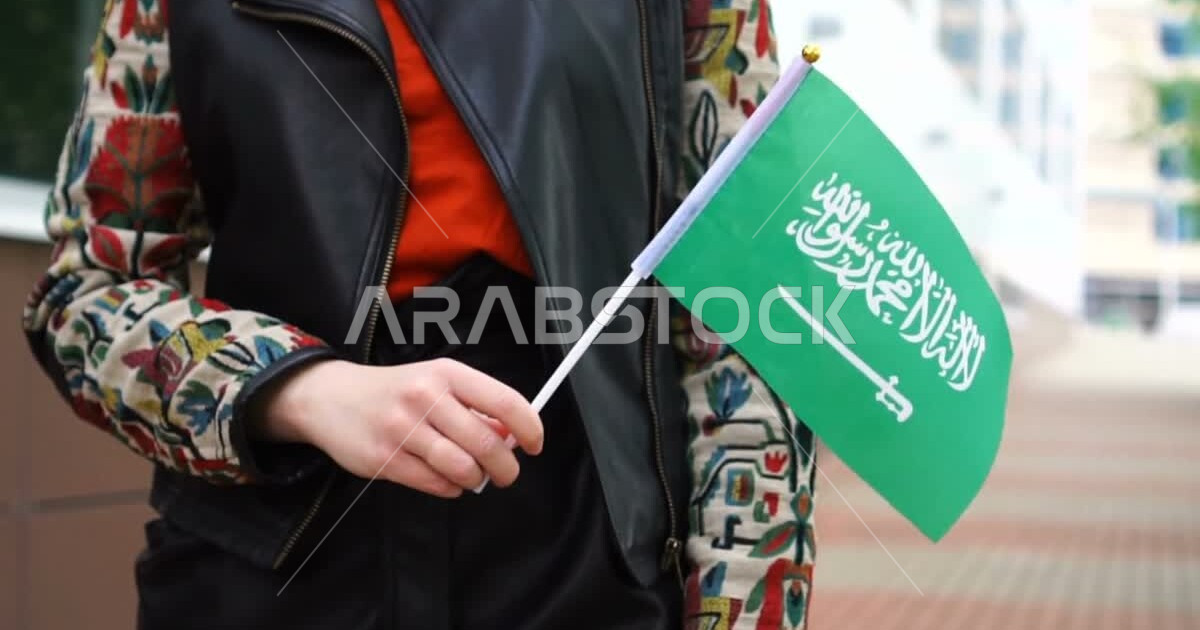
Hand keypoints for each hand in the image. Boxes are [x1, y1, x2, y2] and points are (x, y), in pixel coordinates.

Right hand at [257, 358, 542, 496]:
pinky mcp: (385, 459)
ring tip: (472, 475)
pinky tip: (446, 479)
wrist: (330, 397)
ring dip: (476, 479)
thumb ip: (474, 405)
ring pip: (462, 468)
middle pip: (486, 442)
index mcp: (446, 374)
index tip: (534, 444)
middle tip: (506, 473)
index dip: (529, 427)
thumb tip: (513, 434)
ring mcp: (403, 429)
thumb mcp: (435, 381)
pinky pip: (435, 484)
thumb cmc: (395, 391)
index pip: (504, 401)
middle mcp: (425, 397)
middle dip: (506, 467)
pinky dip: (450, 488)